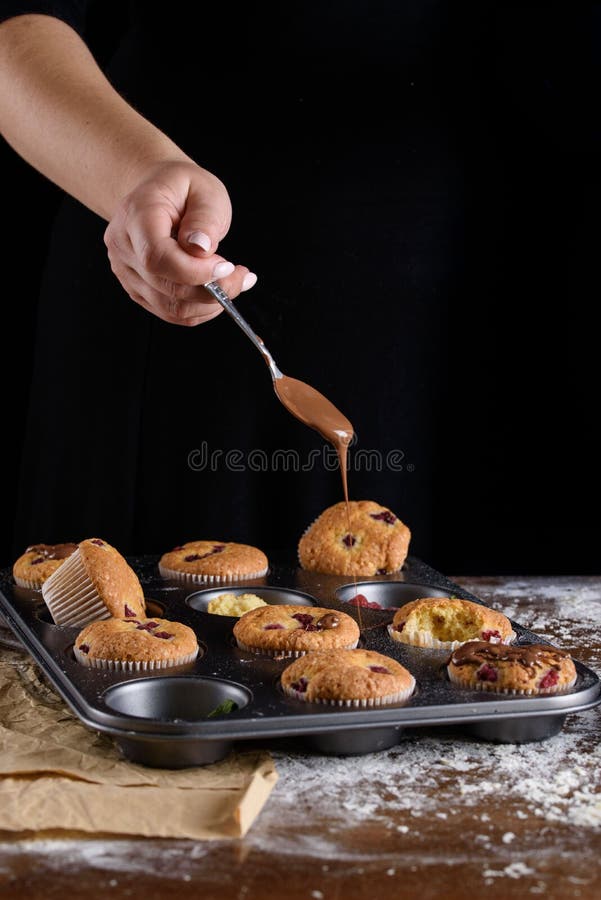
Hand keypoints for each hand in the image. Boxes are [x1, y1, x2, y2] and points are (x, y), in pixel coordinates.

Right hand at [104, 160, 256, 325]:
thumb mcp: (205, 189)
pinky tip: (218, 291)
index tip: (227, 267)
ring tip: (234, 281)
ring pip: (171, 307)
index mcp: (136, 214)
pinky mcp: (138, 290)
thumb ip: (205, 218)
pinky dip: (200, 309)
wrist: (157, 192)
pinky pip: (171, 312)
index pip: (157, 257)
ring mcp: (126, 271)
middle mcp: (123, 246)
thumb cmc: (183, 189)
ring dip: (210, 303)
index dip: (194, 271)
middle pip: (166, 286)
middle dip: (211, 289)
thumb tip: (201, 249)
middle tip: (240, 276)